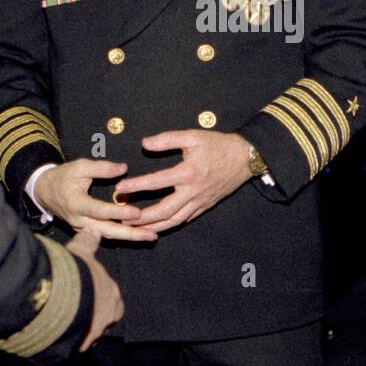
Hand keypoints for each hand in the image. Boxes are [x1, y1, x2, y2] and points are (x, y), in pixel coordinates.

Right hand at [36, 158, 156, 241]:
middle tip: (152, 235)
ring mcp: (82, 228)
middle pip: (108, 231)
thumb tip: (123, 168)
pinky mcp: (85, 230)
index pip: (100, 211)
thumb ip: (102, 168)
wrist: (44, 191)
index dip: (119, 213)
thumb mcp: (79, 166)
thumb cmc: (62, 176)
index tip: (138, 212)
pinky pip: (105, 234)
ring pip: (108, 235)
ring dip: (130, 237)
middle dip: (131, 234)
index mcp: (76, 204)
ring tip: (150, 235)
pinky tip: (138, 233)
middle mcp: (79, 220)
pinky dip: (122, 235)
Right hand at [64, 228, 123, 351]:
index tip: (91, 295)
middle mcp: (108, 316)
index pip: (113, 299)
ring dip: (82, 328)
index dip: (102, 297)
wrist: (62, 297)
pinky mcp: (80, 346)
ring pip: (91, 333)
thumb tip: (92, 230)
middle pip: (104, 319)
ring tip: (65, 322)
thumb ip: (88, 242)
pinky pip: (76, 345)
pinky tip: (58, 335)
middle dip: (94, 315)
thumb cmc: (75, 273)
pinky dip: (69, 341)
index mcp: (112, 295)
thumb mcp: (81, 251)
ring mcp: (96, 333)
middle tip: (78, 310)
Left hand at [115, 130, 252, 233]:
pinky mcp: (205, 206)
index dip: (136, 186)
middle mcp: (193, 191)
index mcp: (188, 173)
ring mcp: (200, 202)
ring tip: (136, 229)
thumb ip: (167, 139)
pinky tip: (159, 226)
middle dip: (142, 218)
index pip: (157, 182)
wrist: (244, 157)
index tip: (120, 188)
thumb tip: (145, 143)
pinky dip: (171, 225)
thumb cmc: (217, 145)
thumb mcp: (193, 136)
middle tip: (123, 219)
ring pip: (174, 220)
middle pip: (164, 211)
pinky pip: (186, 219)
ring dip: (154, 226)